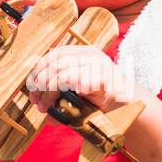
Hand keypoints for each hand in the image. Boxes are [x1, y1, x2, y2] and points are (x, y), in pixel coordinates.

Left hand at [24, 44, 147, 117]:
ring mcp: (99, 66)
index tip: (30, 88)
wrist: (131, 106)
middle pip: (55, 64)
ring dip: (50, 93)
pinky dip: (73, 90)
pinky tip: (69, 98)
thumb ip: (59, 92)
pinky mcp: (105, 80)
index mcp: (82, 53)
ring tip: (47, 108)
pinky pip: (83, 82)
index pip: (53, 54)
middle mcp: (90, 55)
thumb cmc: (101, 100)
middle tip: (37, 102)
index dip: (38, 70)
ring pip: (63, 75)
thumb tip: (39, 104)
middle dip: (41, 84)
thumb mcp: (77, 92)